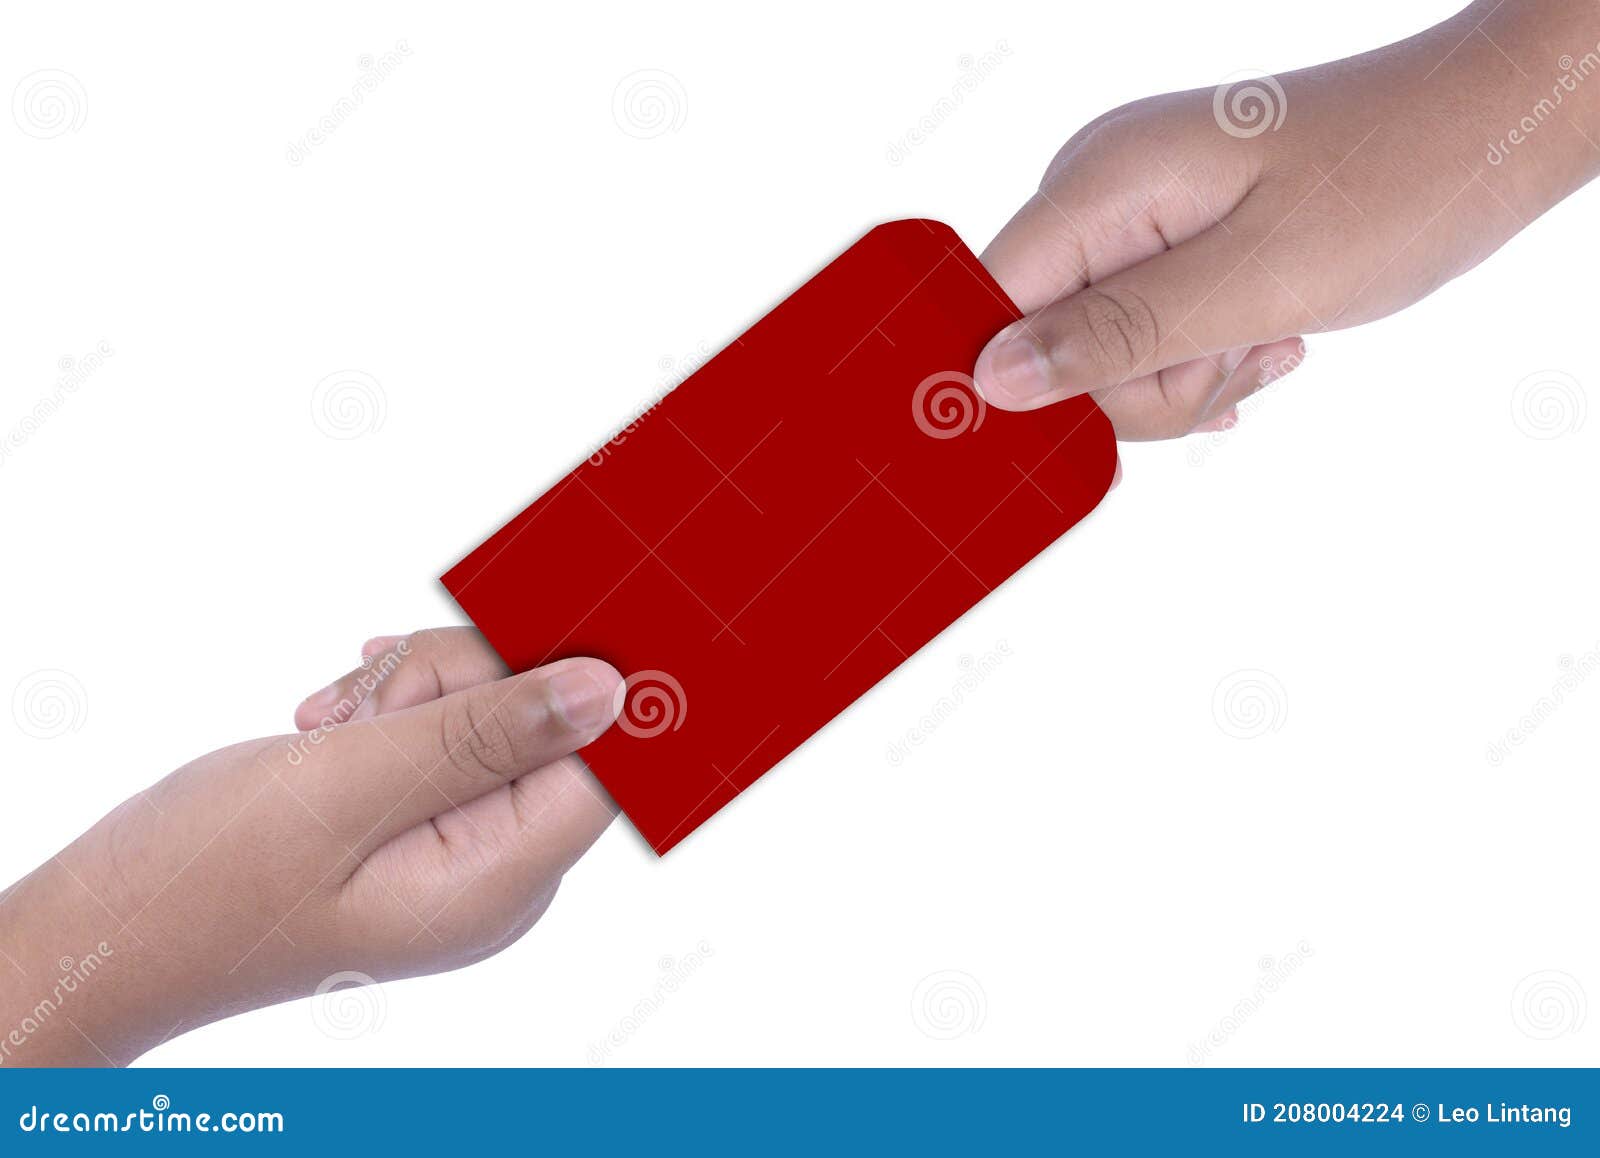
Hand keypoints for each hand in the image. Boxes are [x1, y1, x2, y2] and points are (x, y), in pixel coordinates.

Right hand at [0, 628, 620, 1065]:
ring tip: (326, 732)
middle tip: (370, 703)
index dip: (584, 678)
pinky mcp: (421, 822)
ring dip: (410, 691)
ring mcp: (460, 847)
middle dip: (459, 680)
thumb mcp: (344, 790)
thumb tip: (610, 691)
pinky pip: (443, 732)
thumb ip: (482, 735)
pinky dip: (389, 709)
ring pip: (488, 710)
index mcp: (499, 883)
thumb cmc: (204, 882)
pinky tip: (328, 726)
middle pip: (545, 721)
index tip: (539, 611)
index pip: (606, 762)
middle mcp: (499, 872)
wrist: (108, 927)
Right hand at [975, 0, 1599, 438]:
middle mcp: (1098, 192)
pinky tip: (1259, 341)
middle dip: (1135, 386)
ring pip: (1099, 354)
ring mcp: (1131, 217)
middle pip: (1044, 342)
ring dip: (1181, 376)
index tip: (1081, 433)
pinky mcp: (1165, 241)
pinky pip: (1142, 333)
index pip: (990, 301)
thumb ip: (1115, 334)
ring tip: (1263, 338)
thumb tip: (993, 380)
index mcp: (1100, 182)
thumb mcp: (1255, 281)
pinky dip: (1198, 357)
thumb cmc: (1394, 185)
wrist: (1487, 132)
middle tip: (1232, 353)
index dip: (1016, 381)